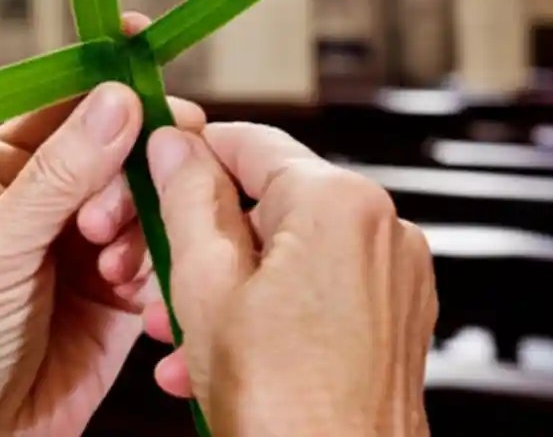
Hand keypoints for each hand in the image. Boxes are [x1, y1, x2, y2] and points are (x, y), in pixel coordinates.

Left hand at [0, 16, 203, 436]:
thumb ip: (58, 175)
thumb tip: (112, 100)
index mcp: (8, 167)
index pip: (65, 100)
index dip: (106, 73)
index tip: (142, 42)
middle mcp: (56, 194)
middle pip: (125, 140)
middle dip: (129, 168)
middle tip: (106, 215)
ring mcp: (96, 237)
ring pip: (155, 192)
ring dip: (143, 224)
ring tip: (108, 266)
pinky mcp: (130, 284)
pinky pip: (169, 247)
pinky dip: (160, 264)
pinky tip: (129, 295)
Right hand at [143, 123, 436, 436]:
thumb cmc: (286, 412)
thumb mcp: (205, 287)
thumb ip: (188, 200)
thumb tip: (176, 147)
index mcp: (340, 202)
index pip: (251, 141)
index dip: (192, 155)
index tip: (155, 169)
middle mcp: (382, 228)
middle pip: (271, 201)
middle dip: (205, 239)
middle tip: (154, 271)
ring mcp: (396, 277)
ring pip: (291, 252)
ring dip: (229, 283)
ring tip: (181, 328)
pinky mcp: (397, 318)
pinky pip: (320, 290)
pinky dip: (270, 310)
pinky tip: (222, 351)